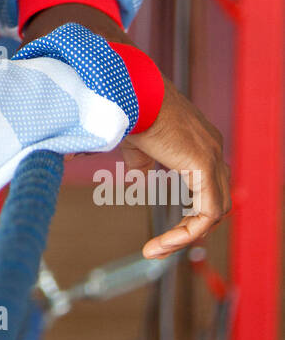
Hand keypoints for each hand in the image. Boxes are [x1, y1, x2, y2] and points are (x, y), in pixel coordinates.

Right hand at [18, 4, 231, 256]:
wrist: (124, 90)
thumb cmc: (124, 106)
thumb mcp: (135, 140)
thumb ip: (143, 160)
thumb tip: (141, 177)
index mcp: (199, 140)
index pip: (207, 186)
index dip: (188, 212)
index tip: (160, 233)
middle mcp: (212, 146)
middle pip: (216, 200)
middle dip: (190, 228)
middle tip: (159, 247)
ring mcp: (212, 154)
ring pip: (215, 211)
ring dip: (186, 235)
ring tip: (156, 249)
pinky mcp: (203, 163)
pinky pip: (206, 213)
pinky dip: (186, 232)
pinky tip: (160, 243)